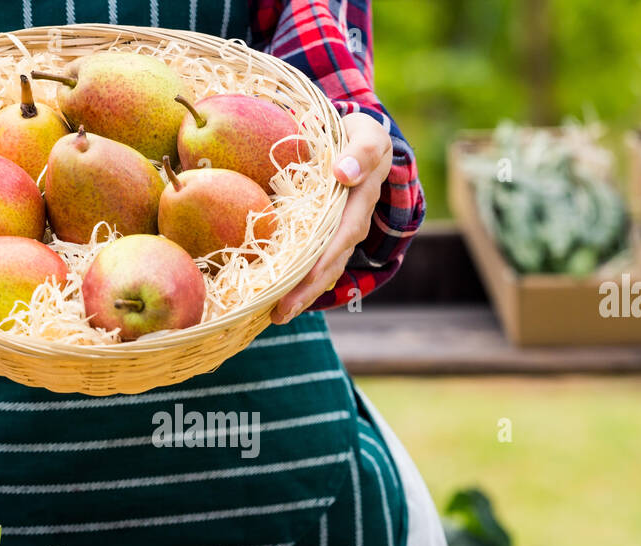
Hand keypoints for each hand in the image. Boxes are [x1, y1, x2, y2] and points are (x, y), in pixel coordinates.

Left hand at [269, 111, 392, 324]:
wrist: (359, 146)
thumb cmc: (357, 138)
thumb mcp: (366, 135)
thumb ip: (362, 152)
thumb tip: (344, 173)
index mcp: (362, 201)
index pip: (346, 233)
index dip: (327, 255)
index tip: (308, 276)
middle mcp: (353, 225)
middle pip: (332, 262)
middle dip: (307, 289)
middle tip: (282, 311)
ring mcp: (340, 236)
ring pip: (323, 271)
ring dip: (301, 295)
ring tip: (277, 315)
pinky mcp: (325, 240)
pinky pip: (313, 265)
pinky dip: (296, 283)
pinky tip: (274, 300)